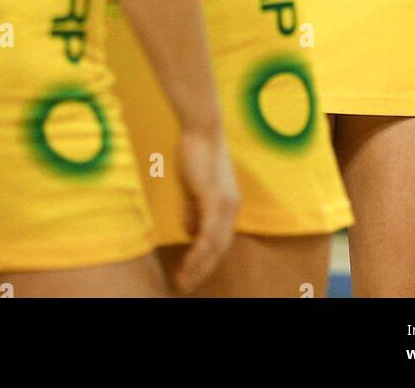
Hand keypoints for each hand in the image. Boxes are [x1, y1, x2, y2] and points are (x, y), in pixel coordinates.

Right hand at [174, 124, 238, 293]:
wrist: (201, 129)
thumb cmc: (196, 153)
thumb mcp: (195, 188)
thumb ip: (194, 210)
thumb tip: (191, 232)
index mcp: (228, 204)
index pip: (220, 241)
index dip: (206, 260)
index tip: (191, 275)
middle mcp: (231, 207)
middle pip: (220, 249)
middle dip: (203, 271)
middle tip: (185, 286)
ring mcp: (225, 203)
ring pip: (214, 245)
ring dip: (198, 266)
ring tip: (183, 281)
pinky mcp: (215, 198)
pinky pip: (208, 233)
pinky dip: (198, 251)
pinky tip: (189, 263)